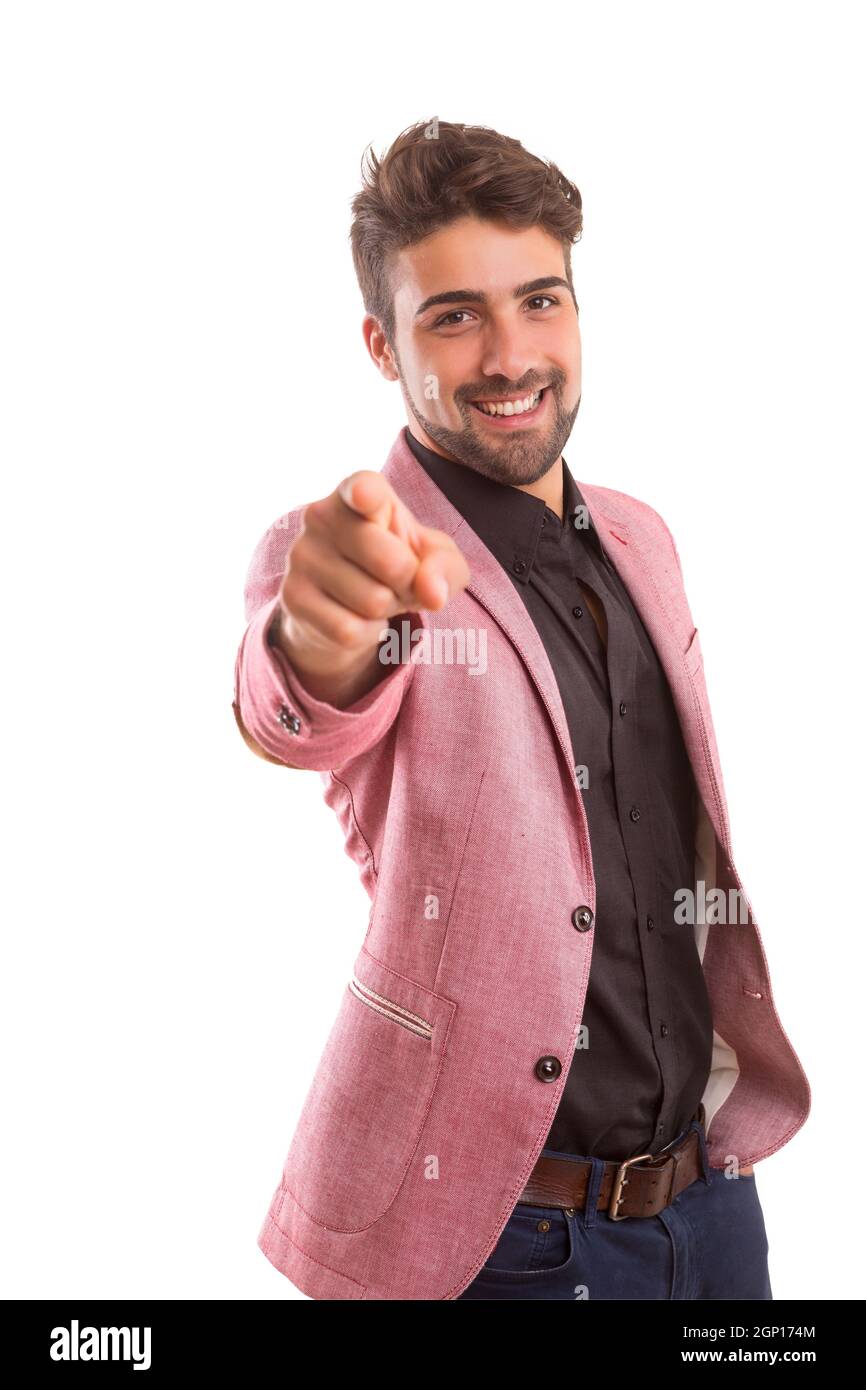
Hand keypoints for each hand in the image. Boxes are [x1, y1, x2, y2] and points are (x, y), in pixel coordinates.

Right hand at [271, 470, 470, 705]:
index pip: (364, 488)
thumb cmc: (398, 563)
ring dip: (387, 610)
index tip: (365, 496)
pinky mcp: (292, 596)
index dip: (366, 493)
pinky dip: (366, 633)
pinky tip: (355, 616)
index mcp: (360, 493)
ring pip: (374, 602)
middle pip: (392, 564)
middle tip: (396, 578)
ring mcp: (301, 556)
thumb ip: (444, 568)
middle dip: (408, 583)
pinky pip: (350, 630)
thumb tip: (433, 595)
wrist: (346, 604)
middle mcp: (321, 515)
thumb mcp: (434, 559)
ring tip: (375, 594)